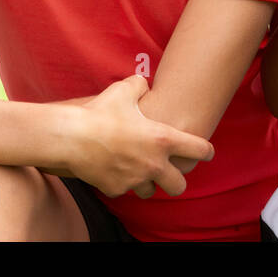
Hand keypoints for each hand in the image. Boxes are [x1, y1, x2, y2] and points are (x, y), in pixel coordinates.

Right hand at [70, 75, 214, 199]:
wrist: (71, 137)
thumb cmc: (101, 111)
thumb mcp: (125, 89)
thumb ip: (141, 85)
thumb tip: (144, 84)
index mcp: (164, 139)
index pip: (200, 150)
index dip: (206, 151)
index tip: (206, 152)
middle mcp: (154, 164)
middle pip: (179, 186)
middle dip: (177, 180)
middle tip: (171, 172)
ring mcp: (135, 179)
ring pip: (151, 192)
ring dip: (148, 184)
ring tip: (141, 172)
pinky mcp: (116, 189)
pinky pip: (124, 190)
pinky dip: (122, 183)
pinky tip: (116, 171)